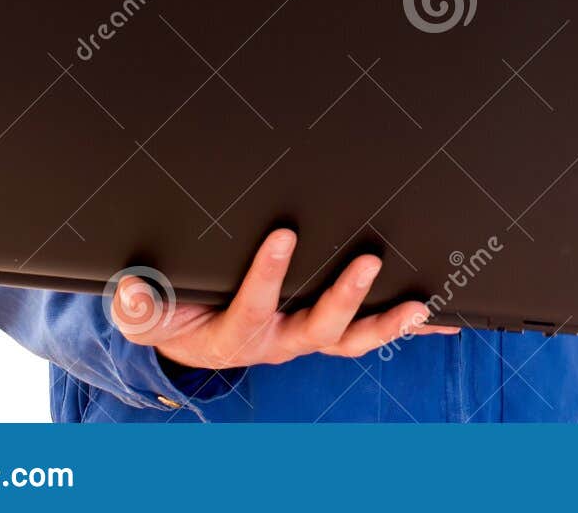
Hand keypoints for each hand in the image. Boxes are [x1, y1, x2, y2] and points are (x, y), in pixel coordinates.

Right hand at [110, 229, 454, 369]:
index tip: (282, 236)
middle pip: (318, 329)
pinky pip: (372, 330)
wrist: (189, 331)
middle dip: (344, 298)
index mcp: (233, 335)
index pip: (253, 308)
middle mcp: (278, 340)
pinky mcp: (329, 328)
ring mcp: (308, 335)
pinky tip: (443, 315)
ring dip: (388, 323)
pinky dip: (408, 328)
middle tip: (368, 263)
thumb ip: (140, 305)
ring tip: (420, 305)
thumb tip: (134, 291)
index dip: (268, 276)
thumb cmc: (169, 314)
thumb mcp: (146, 312)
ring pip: (351, 338)